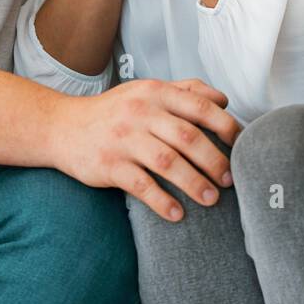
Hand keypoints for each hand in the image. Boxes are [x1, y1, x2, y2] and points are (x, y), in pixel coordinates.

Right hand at [50, 78, 240, 221]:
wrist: (63, 127)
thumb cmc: (113, 111)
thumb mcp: (146, 90)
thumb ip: (185, 90)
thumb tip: (223, 99)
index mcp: (154, 92)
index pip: (199, 107)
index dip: (225, 126)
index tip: (240, 144)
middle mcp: (140, 113)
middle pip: (187, 137)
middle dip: (214, 161)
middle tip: (229, 179)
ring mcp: (123, 139)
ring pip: (167, 162)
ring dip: (194, 183)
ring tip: (211, 199)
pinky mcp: (109, 165)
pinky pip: (141, 185)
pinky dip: (162, 202)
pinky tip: (177, 213)